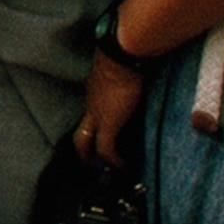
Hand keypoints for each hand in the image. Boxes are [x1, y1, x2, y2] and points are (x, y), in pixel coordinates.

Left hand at [76, 52, 147, 167]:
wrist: (123, 54)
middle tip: (94, 163)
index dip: (95, 129)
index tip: (103, 137)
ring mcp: (96, 115)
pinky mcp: (107, 124)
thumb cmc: (128, 55)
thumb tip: (145, 76)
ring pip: (83, 143)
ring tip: (107, 169)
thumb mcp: (127, 69)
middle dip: (84, 150)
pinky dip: (113, 160)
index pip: (90, 115)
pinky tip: (122, 166)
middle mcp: (91, 105)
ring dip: (94, 158)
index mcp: (95, 92)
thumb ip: (130, 78)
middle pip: (79, 133)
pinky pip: (105, 149)